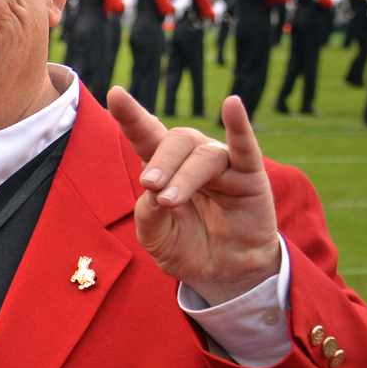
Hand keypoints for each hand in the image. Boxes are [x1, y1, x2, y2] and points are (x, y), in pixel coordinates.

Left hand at [105, 90, 279, 303]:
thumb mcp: (156, 239)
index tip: (115, 94)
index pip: (146, 136)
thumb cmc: (187, 249)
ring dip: (184, 175)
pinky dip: (239, 126)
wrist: (224, 273)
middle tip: (150, 186)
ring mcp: (222, 166)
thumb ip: (149, 217)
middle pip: (175, 140)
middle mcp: (191, 160)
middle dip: (160, 162)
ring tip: (170, 201)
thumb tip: (154, 194)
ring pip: (203, 154)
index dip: (131, 116)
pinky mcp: (251, 177)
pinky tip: (232, 105)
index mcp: (164, 169)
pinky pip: (245, 147)